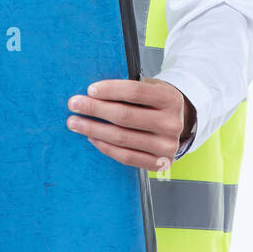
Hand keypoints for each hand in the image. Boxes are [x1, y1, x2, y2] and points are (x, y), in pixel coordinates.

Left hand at [66, 78, 195, 170]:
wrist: (177, 123)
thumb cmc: (155, 102)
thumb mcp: (150, 88)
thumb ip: (128, 90)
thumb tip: (92, 92)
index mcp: (170, 98)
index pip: (135, 92)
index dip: (110, 90)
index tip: (90, 90)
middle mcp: (172, 123)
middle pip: (125, 116)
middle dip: (95, 109)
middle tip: (74, 104)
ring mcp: (167, 146)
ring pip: (122, 138)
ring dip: (94, 129)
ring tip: (76, 123)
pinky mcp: (160, 163)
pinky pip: (126, 157)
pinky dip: (106, 147)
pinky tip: (92, 137)